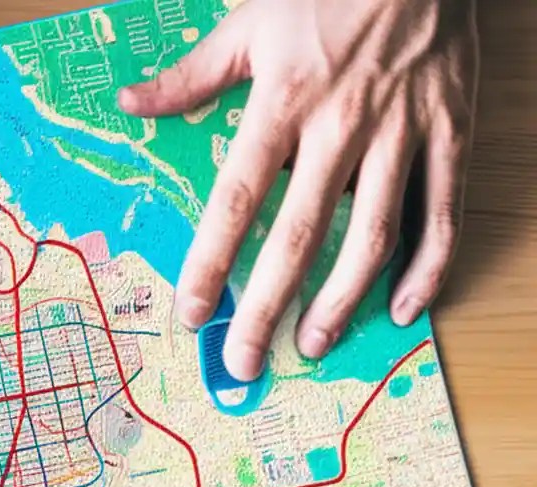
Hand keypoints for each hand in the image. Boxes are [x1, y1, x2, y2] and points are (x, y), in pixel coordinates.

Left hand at [119, 0, 478, 378]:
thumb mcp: (248, 22)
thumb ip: (190, 76)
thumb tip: (130, 103)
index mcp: (284, 101)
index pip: (238, 199)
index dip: (211, 261)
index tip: (193, 310)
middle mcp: (342, 126)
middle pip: (299, 234)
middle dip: (268, 305)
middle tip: (246, 359)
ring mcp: (402, 131)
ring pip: (372, 235)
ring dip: (341, 300)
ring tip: (313, 344)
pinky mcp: (450, 131)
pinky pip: (442, 211)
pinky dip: (427, 266)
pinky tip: (402, 308)